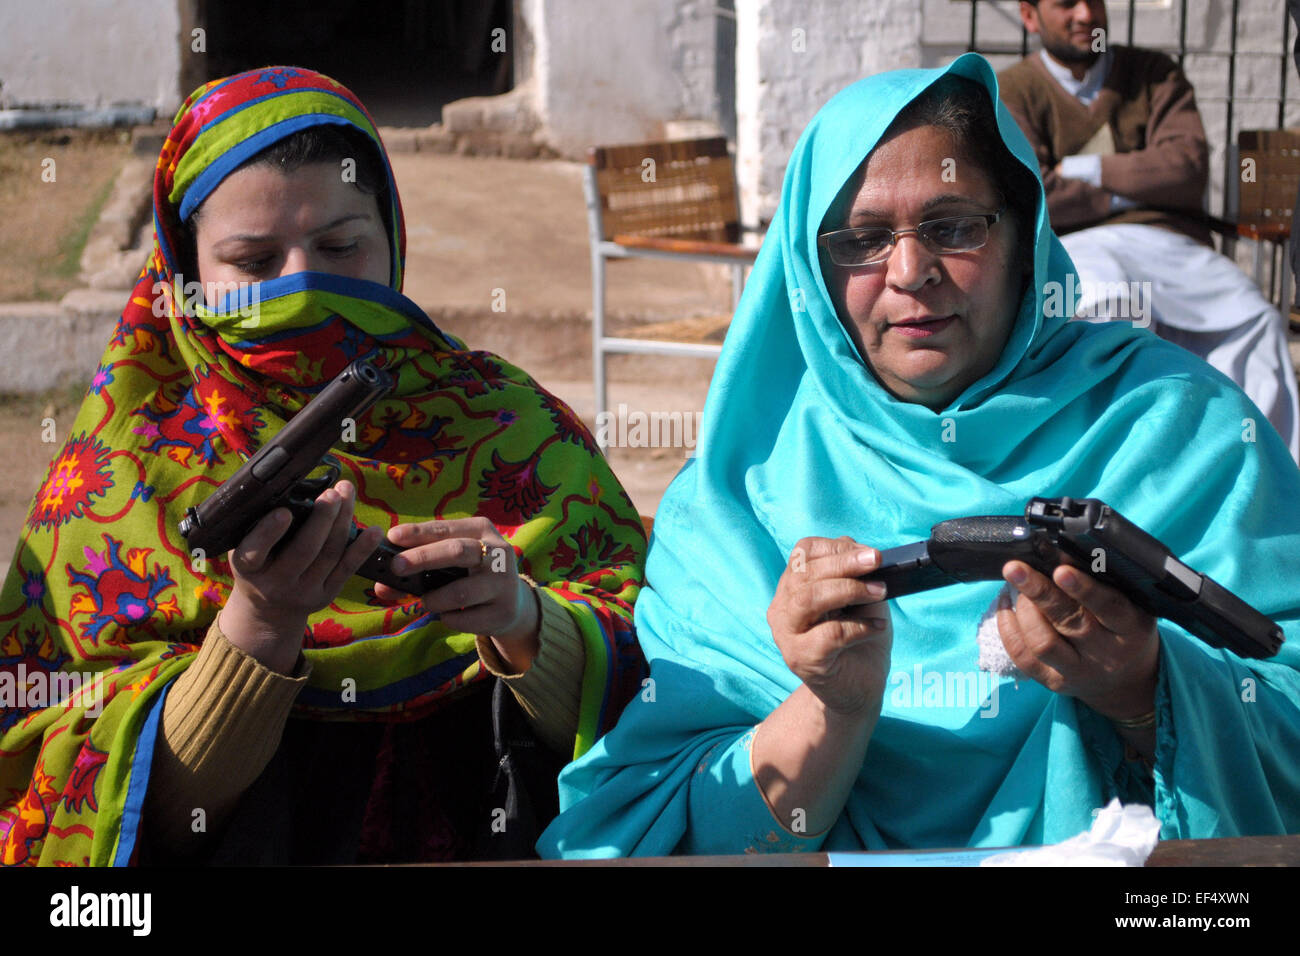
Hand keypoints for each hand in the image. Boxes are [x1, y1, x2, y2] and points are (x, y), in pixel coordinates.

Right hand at [221, 479, 384, 674]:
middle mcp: (275, 583)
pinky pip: (347, 569)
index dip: (268, 533)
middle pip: (303, 550)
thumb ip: (255, 525)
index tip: (283, 512)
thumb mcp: (243, 548)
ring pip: (329, 554)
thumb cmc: (257, 565)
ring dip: (342, 522)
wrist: (268, 611)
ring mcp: (303, 591)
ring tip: (347, 494)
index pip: (254, 551)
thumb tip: (281, 487)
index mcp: (248, 568)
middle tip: (332, 493)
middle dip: (321, 520)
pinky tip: (374, 530)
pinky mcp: (326, 594)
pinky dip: (362, 548)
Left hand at [373, 516, 539, 669]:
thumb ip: (420, 568)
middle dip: (423, 558)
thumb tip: (382, 586)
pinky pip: (467, 618)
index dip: (418, 532)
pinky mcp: (504, 611)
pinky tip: (447, 615)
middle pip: (456, 551)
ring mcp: (505, 583)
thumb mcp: (451, 563)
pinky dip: (449, 618)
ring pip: (461, 591)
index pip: (446, 529)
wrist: (512, 603)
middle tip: (396, 567)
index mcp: (482, 530)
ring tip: (424, 601)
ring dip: (435, 598)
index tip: (393, 536)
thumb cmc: (470, 575)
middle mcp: (498, 552)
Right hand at [766, 536, 891, 716]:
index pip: (802, 553)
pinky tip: (878, 628)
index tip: (870, 554)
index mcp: (792, 588)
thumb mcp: (860, 598)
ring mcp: (787, 636)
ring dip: (849, 589)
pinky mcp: (802, 660)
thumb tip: (861, 550)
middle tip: (876, 563)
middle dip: (844, 563)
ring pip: (809, 599)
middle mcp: (782, 609)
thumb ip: (855, 572)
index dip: (836, 548)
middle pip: (804, 574)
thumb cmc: (860, 639)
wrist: (857, 688)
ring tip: (879, 592)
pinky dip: (860, 627)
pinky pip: (830, 634)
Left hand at [997, 561, 1159, 720]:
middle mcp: (1106, 654)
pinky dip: (1008, 628)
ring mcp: (1078, 671)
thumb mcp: (1128, 604)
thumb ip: (1102, 582)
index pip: (1109, 607)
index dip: (1083, 589)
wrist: (1128, 681)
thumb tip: (1060, 553)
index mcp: (1131, 628)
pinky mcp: (1053, 682)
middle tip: (1015, 569)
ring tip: (1015, 587)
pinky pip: (1023, 657)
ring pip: (1043, 642)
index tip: (1061, 570)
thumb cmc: (1124, 630)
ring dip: (1023, 610)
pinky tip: (1006, 606)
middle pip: (1069, 622)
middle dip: (1039, 592)